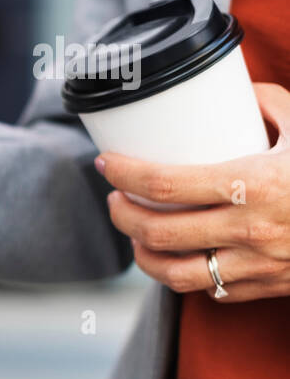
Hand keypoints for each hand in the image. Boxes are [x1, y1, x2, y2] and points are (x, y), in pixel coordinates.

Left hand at [97, 82, 289, 302]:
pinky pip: (211, 291)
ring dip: (143, 256)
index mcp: (256, 183)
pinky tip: (178, 258)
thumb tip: (241, 87)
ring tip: (135, 234)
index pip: (165, 182)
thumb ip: (274, 105)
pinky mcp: (269, 289)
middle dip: (121, 215)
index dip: (124, 174)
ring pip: (174, 273)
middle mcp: (252, 230)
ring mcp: (259, 266)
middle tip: (113, 199)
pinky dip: (185, 276)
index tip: (106, 163)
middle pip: (157, 231)